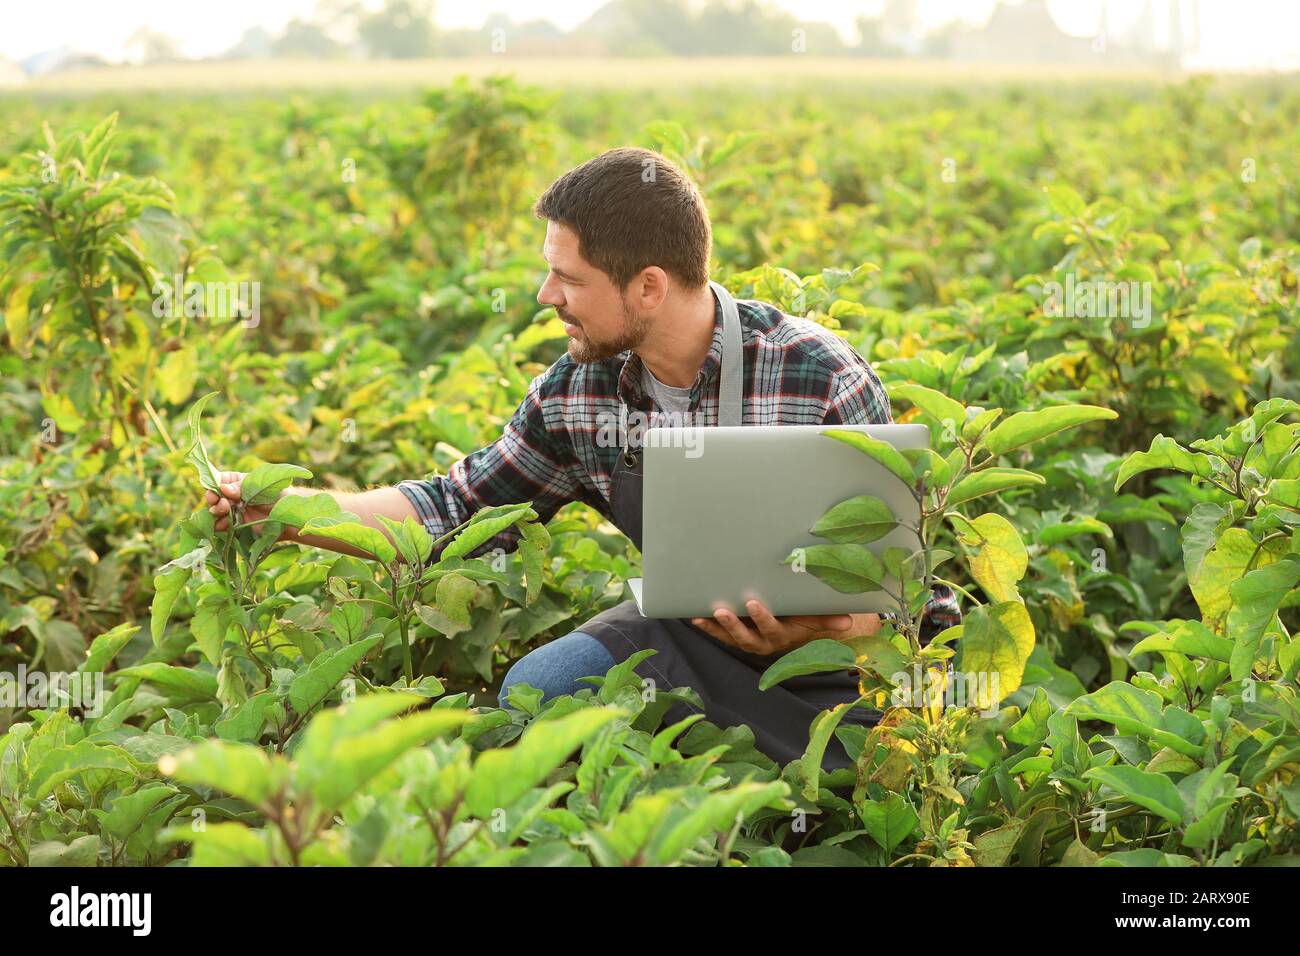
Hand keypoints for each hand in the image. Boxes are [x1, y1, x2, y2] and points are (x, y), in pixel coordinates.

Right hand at [204, 470, 274, 532]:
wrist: (290, 517)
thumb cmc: (278, 495)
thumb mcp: (261, 488)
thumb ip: (242, 488)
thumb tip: (223, 488)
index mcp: (237, 481)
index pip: (218, 480)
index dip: (213, 486)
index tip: (215, 493)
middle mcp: (232, 495)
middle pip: (214, 497)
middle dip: (215, 501)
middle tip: (224, 505)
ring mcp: (233, 510)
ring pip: (215, 512)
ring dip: (216, 513)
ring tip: (225, 513)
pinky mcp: (236, 524)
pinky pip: (222, 525)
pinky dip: (219, 525)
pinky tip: (223, 525)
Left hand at [690, 600, 877, 655]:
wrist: (794, 631)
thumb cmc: (805, 620)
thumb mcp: (817, 620)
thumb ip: (829, 619)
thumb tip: (848, 621)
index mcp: (781, 636)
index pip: (771, 628)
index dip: (762, 618)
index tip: (754, 603)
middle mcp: (762, 642)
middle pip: (745, 637)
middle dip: (733, 625)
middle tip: (721, 610)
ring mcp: (747, 640)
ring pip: (729, 637)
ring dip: (715, 627)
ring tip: (702, 615)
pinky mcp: (735, 637)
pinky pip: (719, 634)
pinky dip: (707, 627)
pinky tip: (694, 617)